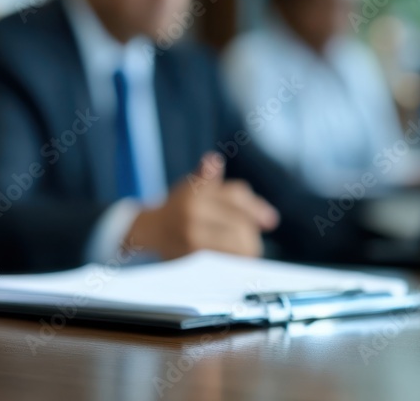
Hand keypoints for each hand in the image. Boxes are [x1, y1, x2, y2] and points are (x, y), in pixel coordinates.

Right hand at [123, 152, 278, 259]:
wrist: (148, 231)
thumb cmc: (178, 207)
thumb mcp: (194, 184)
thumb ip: (212, 176)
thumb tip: (214, 159)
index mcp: (197, 190)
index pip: (237, 196)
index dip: (257, 209)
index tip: (270, 221)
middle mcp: (194, 211)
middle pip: (241, 224)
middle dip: (251, 234)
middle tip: (252, 240)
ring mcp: (192, 235)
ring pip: (237, 244)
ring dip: (247, 249)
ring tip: (246, 251)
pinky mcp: (191, 257)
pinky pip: (225, 260)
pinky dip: (234, 261)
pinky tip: (235, 261)